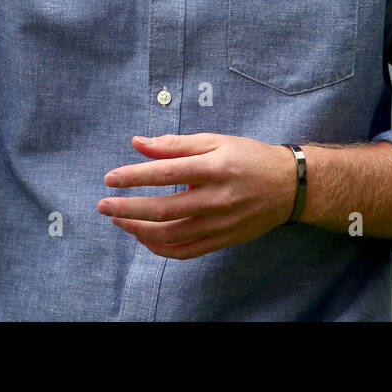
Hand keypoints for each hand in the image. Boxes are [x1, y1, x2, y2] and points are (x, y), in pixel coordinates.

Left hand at [99, 133, 294, 258]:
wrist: (288, 186)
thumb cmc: (249, 157)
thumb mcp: (215, 141)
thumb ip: (175, 144)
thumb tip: (138, 143)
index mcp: (214, 167)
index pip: (166, 172)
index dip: (134, 176)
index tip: (109, 178)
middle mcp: (216, 198)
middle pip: (163, 209)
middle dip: (128, 208)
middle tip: (103, 204)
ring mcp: (220, 223)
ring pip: (171, 234)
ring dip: (139, 229)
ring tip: (118, 220)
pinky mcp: (223, 240)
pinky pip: (185, 251)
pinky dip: (160, 248)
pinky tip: (144, 237)